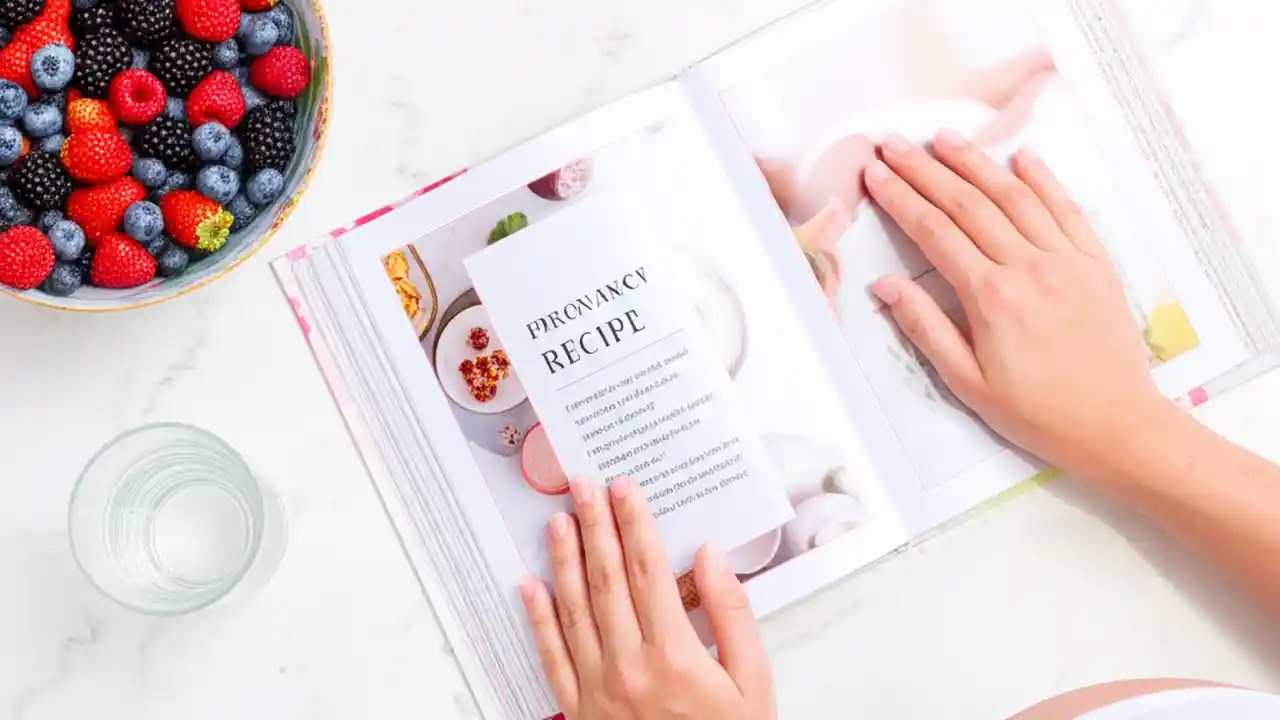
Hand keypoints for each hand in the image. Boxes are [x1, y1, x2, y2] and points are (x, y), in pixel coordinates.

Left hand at [520, 477, 774, 719]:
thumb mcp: (753, 685)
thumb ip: (732, 616)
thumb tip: (709, 558)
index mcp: (675, 655)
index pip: (648, 571)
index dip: (635, 523)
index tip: (626, 488)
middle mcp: (629, 666)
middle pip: (607, 579)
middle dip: (595, 525)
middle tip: (584, 484)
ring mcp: (598, 689)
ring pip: (574, 610)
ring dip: (563, 560)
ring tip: (558, 520)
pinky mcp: (581, 711)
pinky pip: (551, 657)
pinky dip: (538, 619)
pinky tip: (528, 587)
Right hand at [864, 130, 1173, 477]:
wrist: (1115, 425)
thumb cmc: (1037, 412)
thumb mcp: (966, 382)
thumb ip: (926, 328)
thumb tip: (887, 286)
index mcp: (990, 297)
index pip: (934, 232)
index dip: (900, 198)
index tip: (875, 174)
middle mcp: (1028, 267)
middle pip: (967, 203)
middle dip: (925, 169)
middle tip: (893, 144)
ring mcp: (1066, 260)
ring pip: (1014, 196)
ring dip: (975, 162)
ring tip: (944, 138)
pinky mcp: (1096, 263)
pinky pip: (1067, 208)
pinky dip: (1044, 178)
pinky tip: (1022, 154)